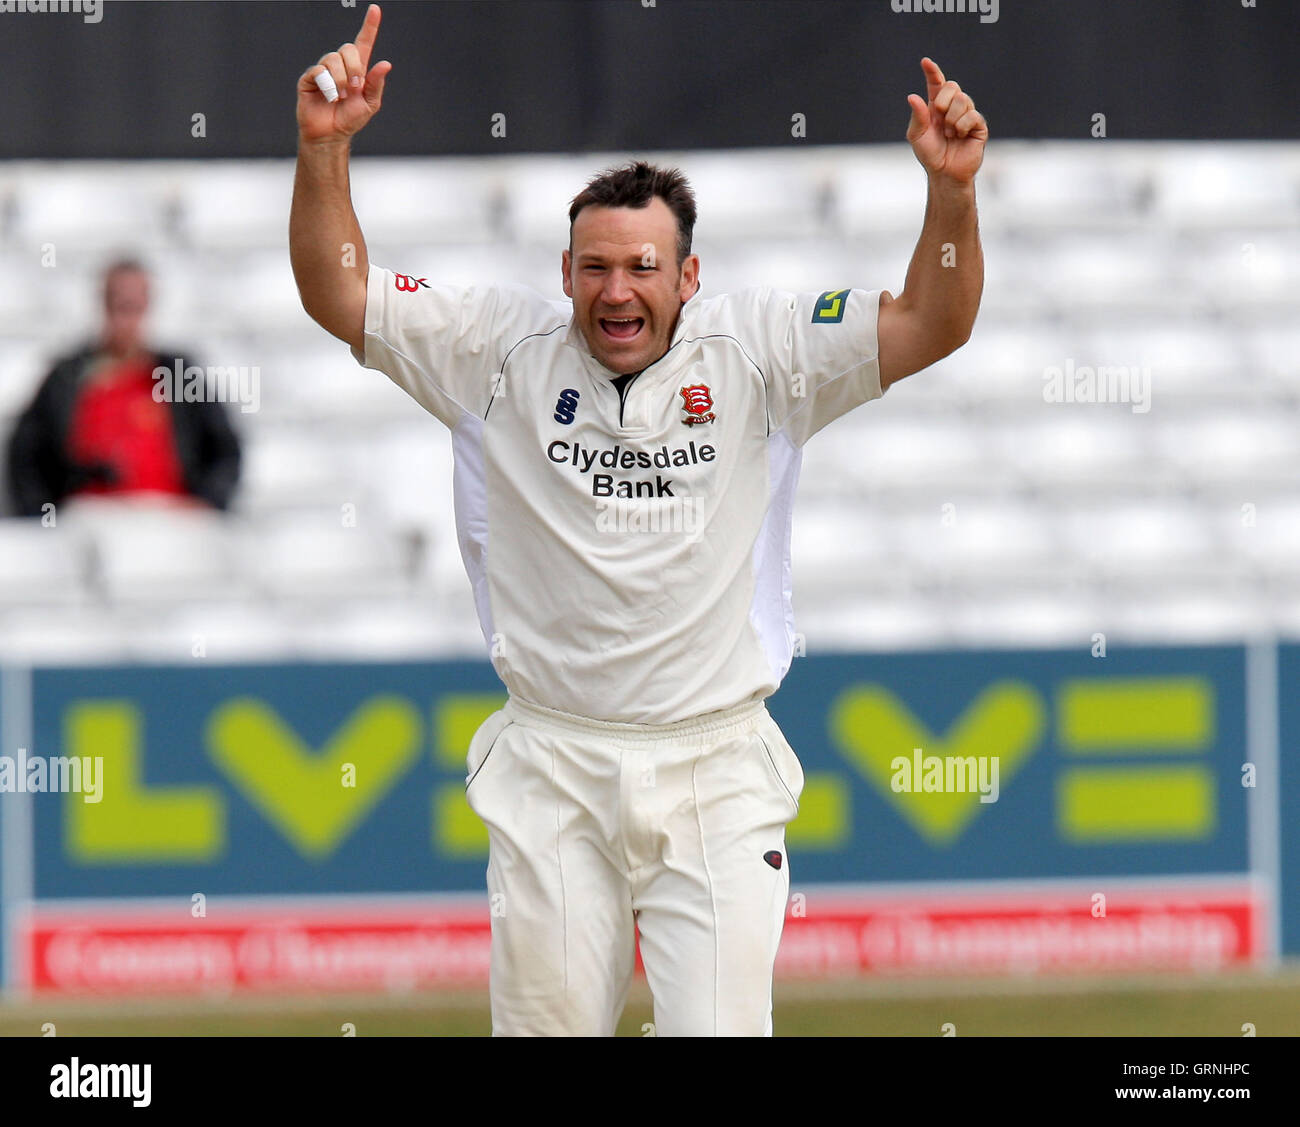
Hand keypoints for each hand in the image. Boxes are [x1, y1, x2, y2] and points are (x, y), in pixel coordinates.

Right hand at [296, 3, 391, 143]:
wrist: (331, 134)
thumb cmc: (350, 119)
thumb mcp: (369, 104)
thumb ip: (376, 84)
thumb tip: (386, 64)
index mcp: (357, 70)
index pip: (363, 43)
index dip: (370, 26)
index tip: (376, 9)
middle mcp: (340, 65)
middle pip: (348, 48)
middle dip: (354, 68)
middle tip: (355, 87)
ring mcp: (324, 70)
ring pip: (332, 59)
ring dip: (341, 80)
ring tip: (341, 97)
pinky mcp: (310, 78)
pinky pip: (318, 71)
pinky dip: (327, 84)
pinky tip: (329, 96)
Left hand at [905, 58, 986, 183]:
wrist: (944, 173)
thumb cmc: (930, 154)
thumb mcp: (917, 136)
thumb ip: (917, 116)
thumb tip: (912, 96)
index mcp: (936, 106)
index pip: (936, 83)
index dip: (932, 72)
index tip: (925, 62)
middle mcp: (952, 107)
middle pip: (952, 86)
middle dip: (943, 99)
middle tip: (938, 115)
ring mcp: (967, 115)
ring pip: (963, 100)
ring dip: (952, 118)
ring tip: (949, 134)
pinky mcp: (978, 125)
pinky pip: (972, 115)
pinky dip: (962, 126)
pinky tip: (959, 136)